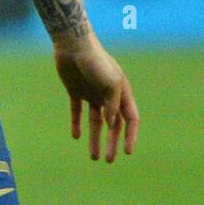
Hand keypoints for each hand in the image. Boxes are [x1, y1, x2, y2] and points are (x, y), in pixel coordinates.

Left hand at [53, 32, 138, 161]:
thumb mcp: (110, 84)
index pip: (130, 119)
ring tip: (93, 157)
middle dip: (112, 143)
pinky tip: (76, 136)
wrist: (72, 44)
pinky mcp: (75, 91)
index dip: (130, 136)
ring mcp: (92, 93)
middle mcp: (108, 94)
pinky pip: (77, 111)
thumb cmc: (95, 62)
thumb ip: (113, 105)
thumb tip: (112, 125)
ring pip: (96, 121)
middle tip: (108, 160)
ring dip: (95, 139)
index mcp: (122, 92)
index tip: (127, 152)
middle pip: (113, 124)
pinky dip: (77, 124)